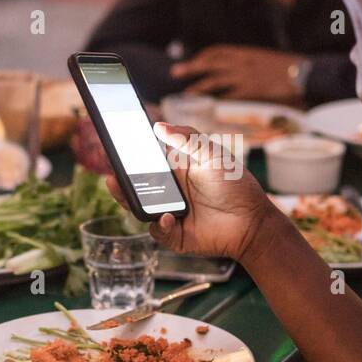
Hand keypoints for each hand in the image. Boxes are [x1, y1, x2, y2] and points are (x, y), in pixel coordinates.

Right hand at [104, 122, 279, 262]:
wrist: (252, 221)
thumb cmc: (235, 185)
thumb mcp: (212, 155)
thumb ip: (187, 138)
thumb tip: (158, 125)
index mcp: (175, 171)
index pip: (145, 162)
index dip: (129, 157)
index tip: (114, 146)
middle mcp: (169, 192)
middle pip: (136, 186)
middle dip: (120, 179)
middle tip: (110, 169)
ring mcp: (170, 214)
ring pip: (140, 208)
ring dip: (127, 199)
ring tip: (117, 186)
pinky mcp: (176, 235)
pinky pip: (158, 231)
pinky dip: (159, 225)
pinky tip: (167, 217)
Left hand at [170, 45, 304, 104]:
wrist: (304, 73)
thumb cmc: (290, 68)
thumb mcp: (267, 59)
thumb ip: (252, 64)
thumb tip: (242, 71)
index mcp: (245, 52)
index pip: (217, 51)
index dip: (203, 56)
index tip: (195, 62)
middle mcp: (241, 62)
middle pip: (209, 63)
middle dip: (191, 67)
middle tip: (175, 72)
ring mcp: (245, 77)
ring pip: (214, 80)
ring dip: (197, 87)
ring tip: (185, 94)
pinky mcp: (251, 91)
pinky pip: (228, 96)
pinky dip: (217, 102)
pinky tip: (209, 107)